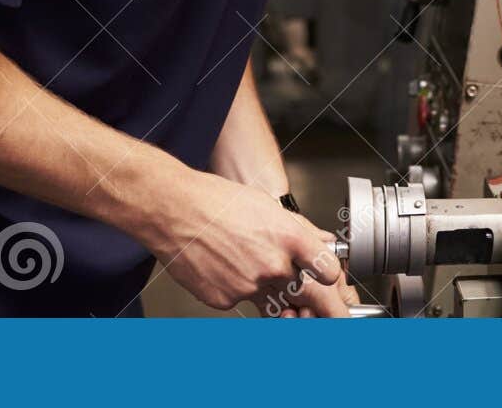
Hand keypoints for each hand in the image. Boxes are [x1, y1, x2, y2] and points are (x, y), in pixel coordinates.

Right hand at [134, 166, 348, 316]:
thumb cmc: (216, 201)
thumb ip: (299, 230)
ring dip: (267, 288)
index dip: (328, 276)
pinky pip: (240, 300)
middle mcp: (272, 266)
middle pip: (304, 293)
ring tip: (244, 261)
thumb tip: (323, 241)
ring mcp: (248, 287)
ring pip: (270, 298)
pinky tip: (223, 265)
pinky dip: (236, 288)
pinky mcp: (224, 300)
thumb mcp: (266, 206)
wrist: (173, 210)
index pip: (328, 272)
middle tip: (309, 300)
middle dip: (308, 297)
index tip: (326, 277)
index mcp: (289, 238)